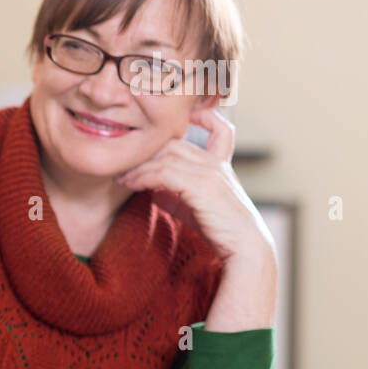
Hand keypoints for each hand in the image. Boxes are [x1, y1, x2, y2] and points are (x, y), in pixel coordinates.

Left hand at [115, 107, 277, 330]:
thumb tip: (152, 190)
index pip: (219, 128)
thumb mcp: (196, 208)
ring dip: (139, 164)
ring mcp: (211, 172)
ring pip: (166, 155)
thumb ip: (177, 195)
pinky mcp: (201, 185)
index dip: (202, 118)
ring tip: (121, 177)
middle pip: (175, 141)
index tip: (174, 123)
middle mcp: (216, 164)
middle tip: (122, 162)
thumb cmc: (221, 232)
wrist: (246, 250)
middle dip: (147, 149)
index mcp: (221, 166)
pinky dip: (142, 176)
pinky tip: (130, 185)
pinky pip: (163, 172)